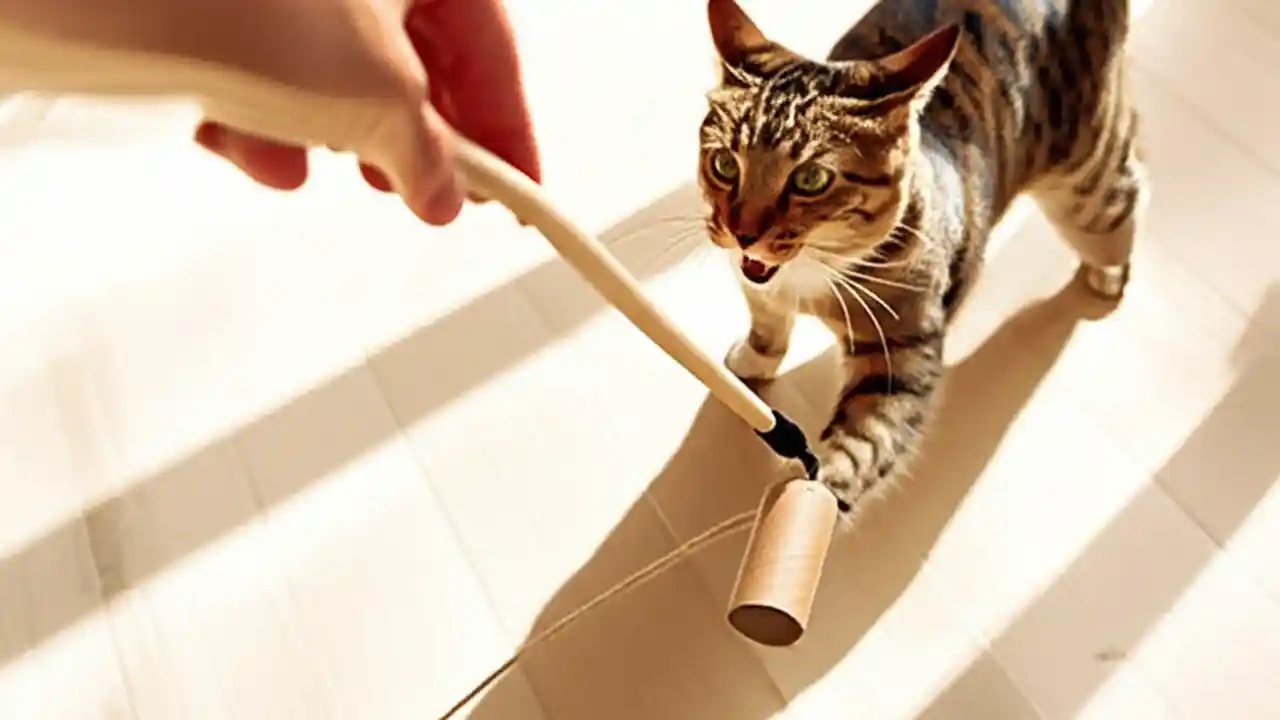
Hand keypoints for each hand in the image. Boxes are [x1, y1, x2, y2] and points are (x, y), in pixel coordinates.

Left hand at [193, 0, 539, 225]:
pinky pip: (263, 60)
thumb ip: (428, 151)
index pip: (492, 49)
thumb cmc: (248, 6)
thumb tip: (442, 188)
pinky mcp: (220, 6)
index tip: (516, 189)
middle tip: (422, 191)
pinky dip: (263, 111)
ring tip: (323, 167)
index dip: (510, 131)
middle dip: (411, 134)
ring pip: (330, 63)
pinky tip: (252, 145)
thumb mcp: (378, 96)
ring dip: (332, 130)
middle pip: (410, 55)